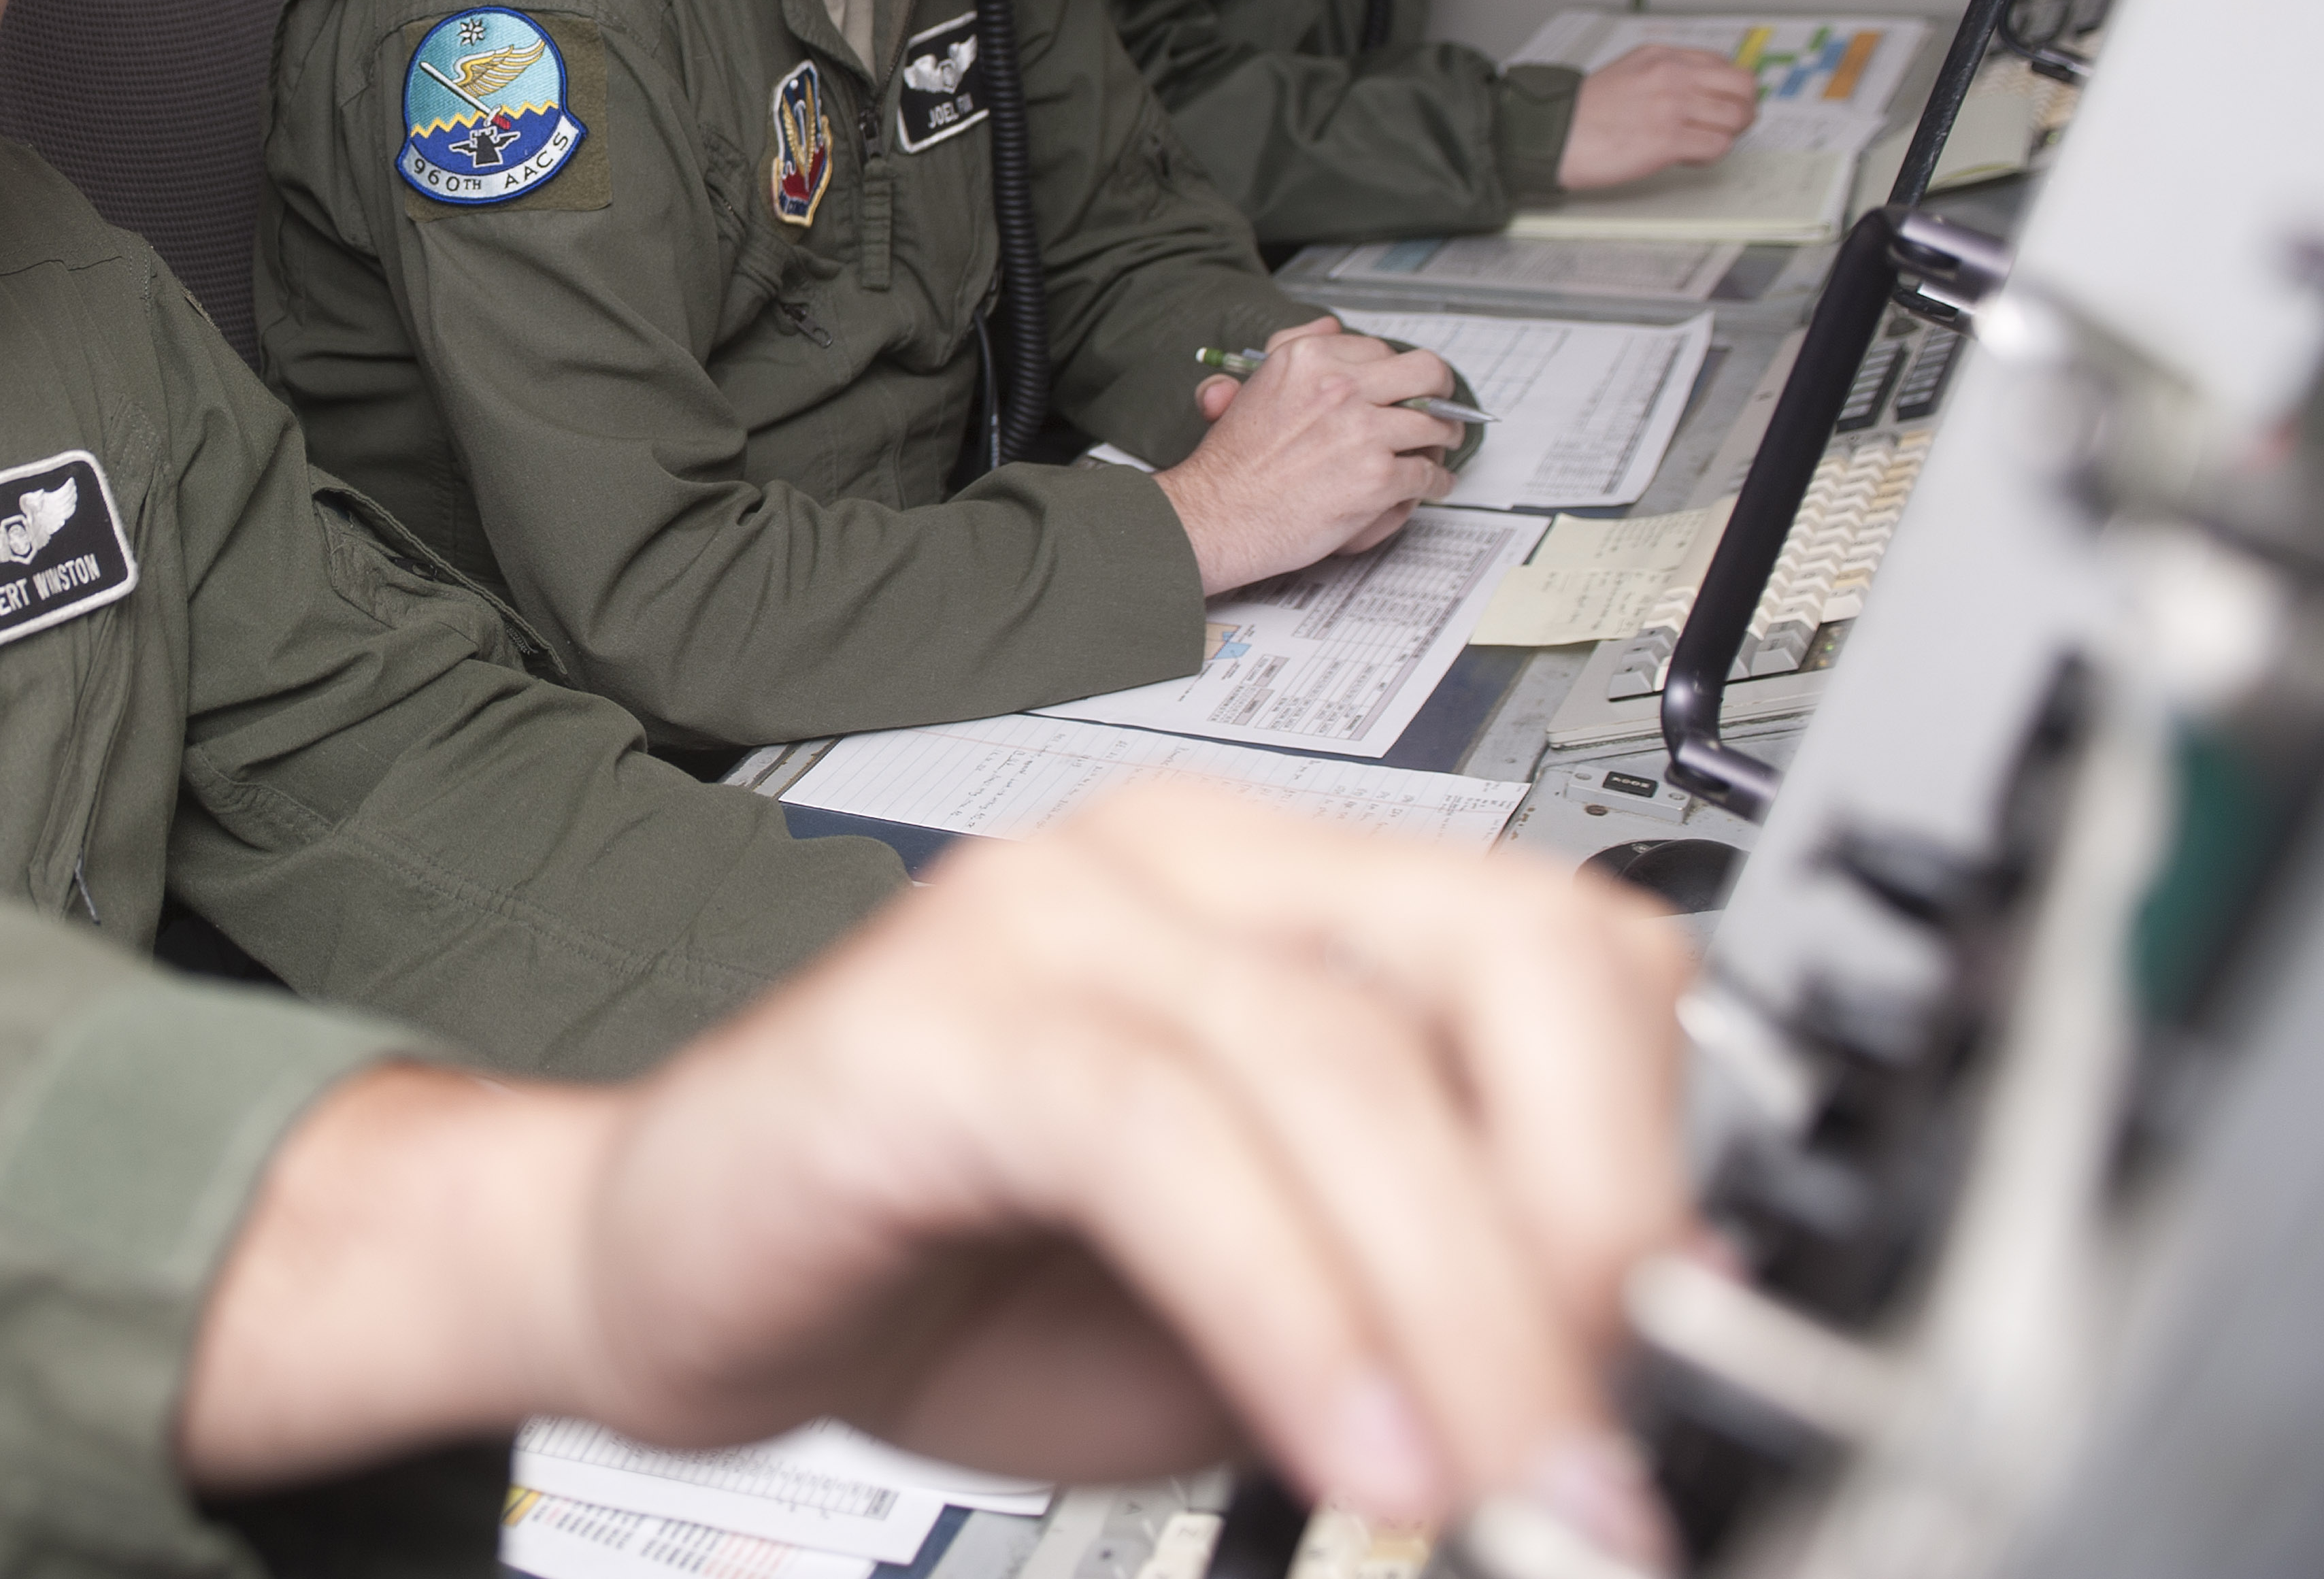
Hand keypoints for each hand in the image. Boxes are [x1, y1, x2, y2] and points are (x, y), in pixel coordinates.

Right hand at [180, 787, 1690, 1570]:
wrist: (664, 1280)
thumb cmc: (951, 1281)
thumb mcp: (1272, 1311)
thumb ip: (1437, 1294)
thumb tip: (1658, 1364)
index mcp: (1284, 896)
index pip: (1574, 952)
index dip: (1666, 1163)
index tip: (1691, 1381)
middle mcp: (1181, 859)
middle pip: (1507, 960)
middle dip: (1601, 1224)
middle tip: (1610, 1444)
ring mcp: (1046, 915)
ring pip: (1344, 1060)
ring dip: (1463, 1308)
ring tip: (1501, 1496)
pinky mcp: (932, 1019)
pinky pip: (1166, 1135)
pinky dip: (1293, 1310)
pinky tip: (1355, 1451)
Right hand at [1155, 317, 1456, 594]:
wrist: (1216, 515)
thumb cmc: (1232, 461)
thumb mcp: (1256, 382)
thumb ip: (1293, 344)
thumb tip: (1331, 325)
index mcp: (1311, 358)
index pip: (1381, 350)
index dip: (1395, 372)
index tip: (1401, 388)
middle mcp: (1341, 388)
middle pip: (1426, 373)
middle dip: (1441, 390)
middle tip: (1443, 406)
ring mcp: (1364, 433)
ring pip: (1436, 425)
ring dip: (1444, 438)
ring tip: (1440, 448)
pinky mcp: (1378, 479)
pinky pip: (1430, 474)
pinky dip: (1438, 482)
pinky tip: (1433, 485)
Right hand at [1556, 47, 1754, 189]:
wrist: (1553, 134)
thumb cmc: (1583, 112)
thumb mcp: (1628, 72)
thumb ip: (1665, 74)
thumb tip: (1701, 92)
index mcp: (1662, 56)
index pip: (1724, 64)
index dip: (1730, 89)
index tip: (1722, 104)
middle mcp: (1672, 75)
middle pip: (1743, 87)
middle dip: (1744, 109)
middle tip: (1730, 124)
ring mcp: (1671, 106)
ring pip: (1736, 117)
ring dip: (1727, 134)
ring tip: (1704, 142)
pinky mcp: (1667, 140)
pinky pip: (1717, 146)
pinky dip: (1710, 155)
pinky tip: (1689, 155)